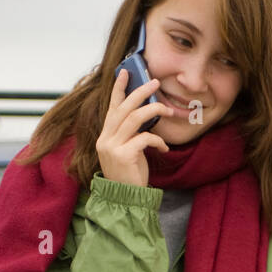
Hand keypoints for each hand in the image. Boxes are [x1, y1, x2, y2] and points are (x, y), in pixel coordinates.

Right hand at [96, 71, 173, 187]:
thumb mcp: (127, 150)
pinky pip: (144, 138)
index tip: (125, 72)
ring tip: (167, 110)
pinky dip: (157, 140)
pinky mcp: (123, 156)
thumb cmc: (129, 174)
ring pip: (133, 118)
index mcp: (105, 136)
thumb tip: (148, 113)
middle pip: (123, 107)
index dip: (118, 88)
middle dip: (140, 92)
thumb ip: (130, 134)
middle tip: (154, 82)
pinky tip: (163, 148)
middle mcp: (105, 139)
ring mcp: (112, 147)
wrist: (125, 200)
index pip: (111, 107)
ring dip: (153, 111)